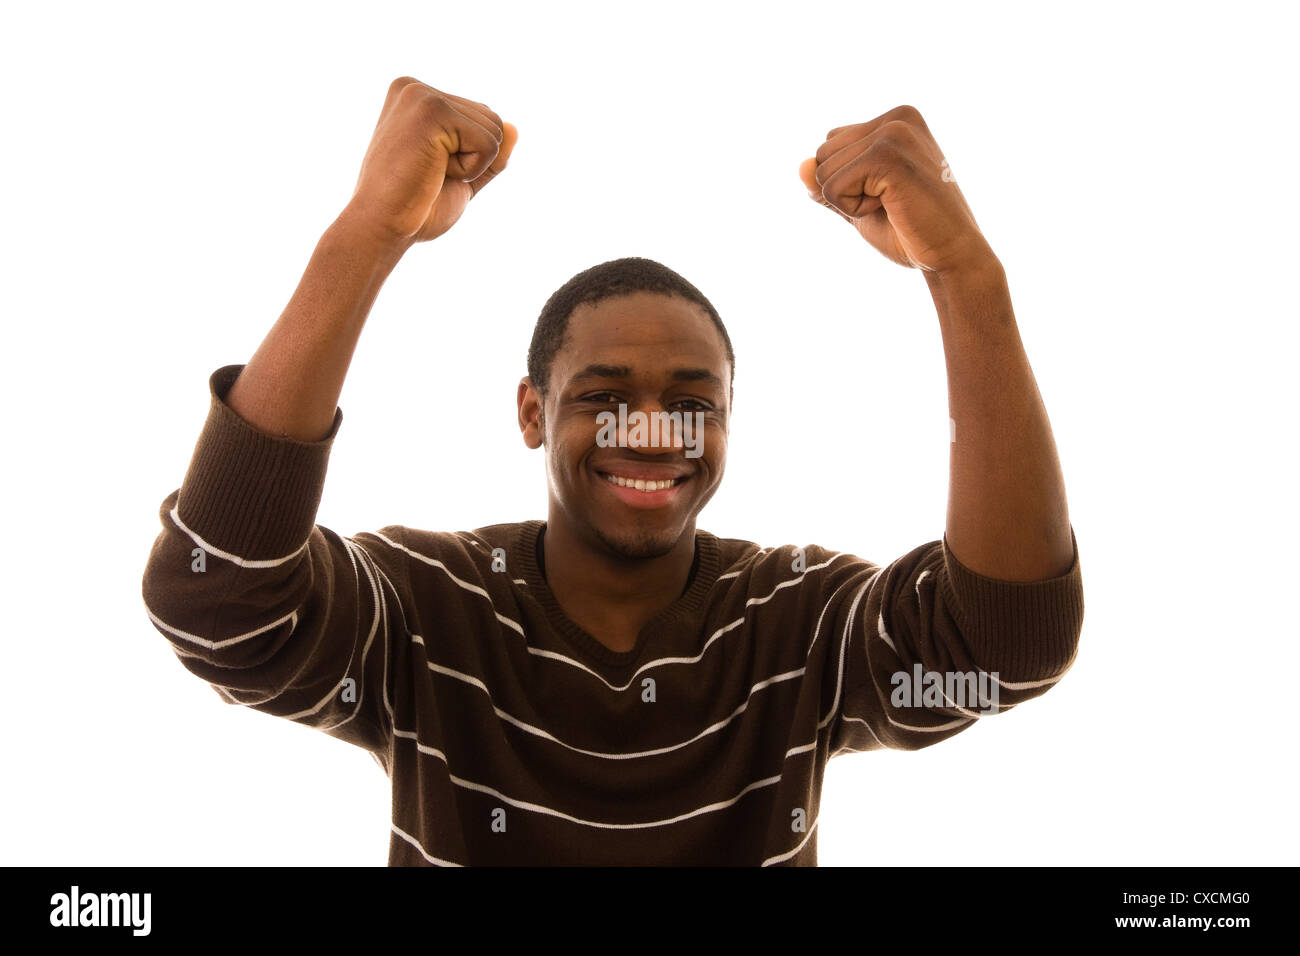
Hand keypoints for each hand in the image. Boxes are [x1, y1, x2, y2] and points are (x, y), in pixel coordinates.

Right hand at [345, 77, 516, 245]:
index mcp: (416, 98)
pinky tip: (433, 172)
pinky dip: (470, 169)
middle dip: (474, 158)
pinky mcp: (431, 110)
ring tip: (429, 172)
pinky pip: (488, 144)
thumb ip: (489, 154)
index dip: (470, 157)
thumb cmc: (416, 209)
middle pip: (493, 119)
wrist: (381, 228)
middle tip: (430, 174)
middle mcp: (415, 87)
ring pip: (495, 130)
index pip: (481, 118)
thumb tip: (515, 128)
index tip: (428, 170)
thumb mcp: (463, 178)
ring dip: (471, 164)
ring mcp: (421, 95)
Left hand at [799, 106, 993, 275]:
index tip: (888, 195)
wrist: (952, 256)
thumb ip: (828, 183)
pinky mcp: (888, 155)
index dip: (845, 182)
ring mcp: (895, 132)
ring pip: (823, 170)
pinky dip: (853, 209)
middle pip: (822, 153)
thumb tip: (801, 166)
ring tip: (894, 205)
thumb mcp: (859, 202)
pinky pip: (833, 186)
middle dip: (843, 190)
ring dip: (849, 201)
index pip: (830, 144)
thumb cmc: (910, 232)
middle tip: (891, 203)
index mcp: (896, 119)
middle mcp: (898, 117)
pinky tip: (892, 209)